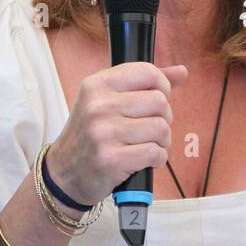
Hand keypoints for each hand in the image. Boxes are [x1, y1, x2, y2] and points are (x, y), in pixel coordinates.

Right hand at [46, 61, 188, 205]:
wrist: (64, 174)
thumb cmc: (91, 134)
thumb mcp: (107, 100)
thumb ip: (144, 84)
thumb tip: (181, 71)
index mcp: (97, 84)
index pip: (147, 72)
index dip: (162, 86)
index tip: (156, 101)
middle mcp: (98, 106)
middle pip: (159, 101)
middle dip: (163, 118)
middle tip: (149, 129)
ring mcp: (104, 133)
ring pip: (161, 128)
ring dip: (161, 141)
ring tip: (146, 145)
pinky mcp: (112, 160)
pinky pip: (155, 153)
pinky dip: (157, 159)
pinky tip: (143, 160)